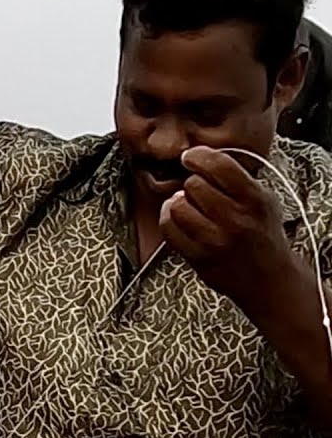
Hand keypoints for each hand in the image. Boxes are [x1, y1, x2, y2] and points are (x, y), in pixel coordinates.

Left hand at [159, 145, 297, 306]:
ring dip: (179, 202)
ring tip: (189, 206)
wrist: (270, 280)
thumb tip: (201, 157)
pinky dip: (168, 219)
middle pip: (194, 185)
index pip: (219, 166)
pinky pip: (169, 229)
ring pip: (178, 205)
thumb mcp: (264, 201)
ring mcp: (215, 241)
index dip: (199, 156)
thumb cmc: (263, 235)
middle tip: (199, 191)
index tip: (191, 157)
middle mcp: (236, 220)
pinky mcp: (198, 258)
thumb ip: (237, 180)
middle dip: (193, 184)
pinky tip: (177, 218)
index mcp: (255, 200)